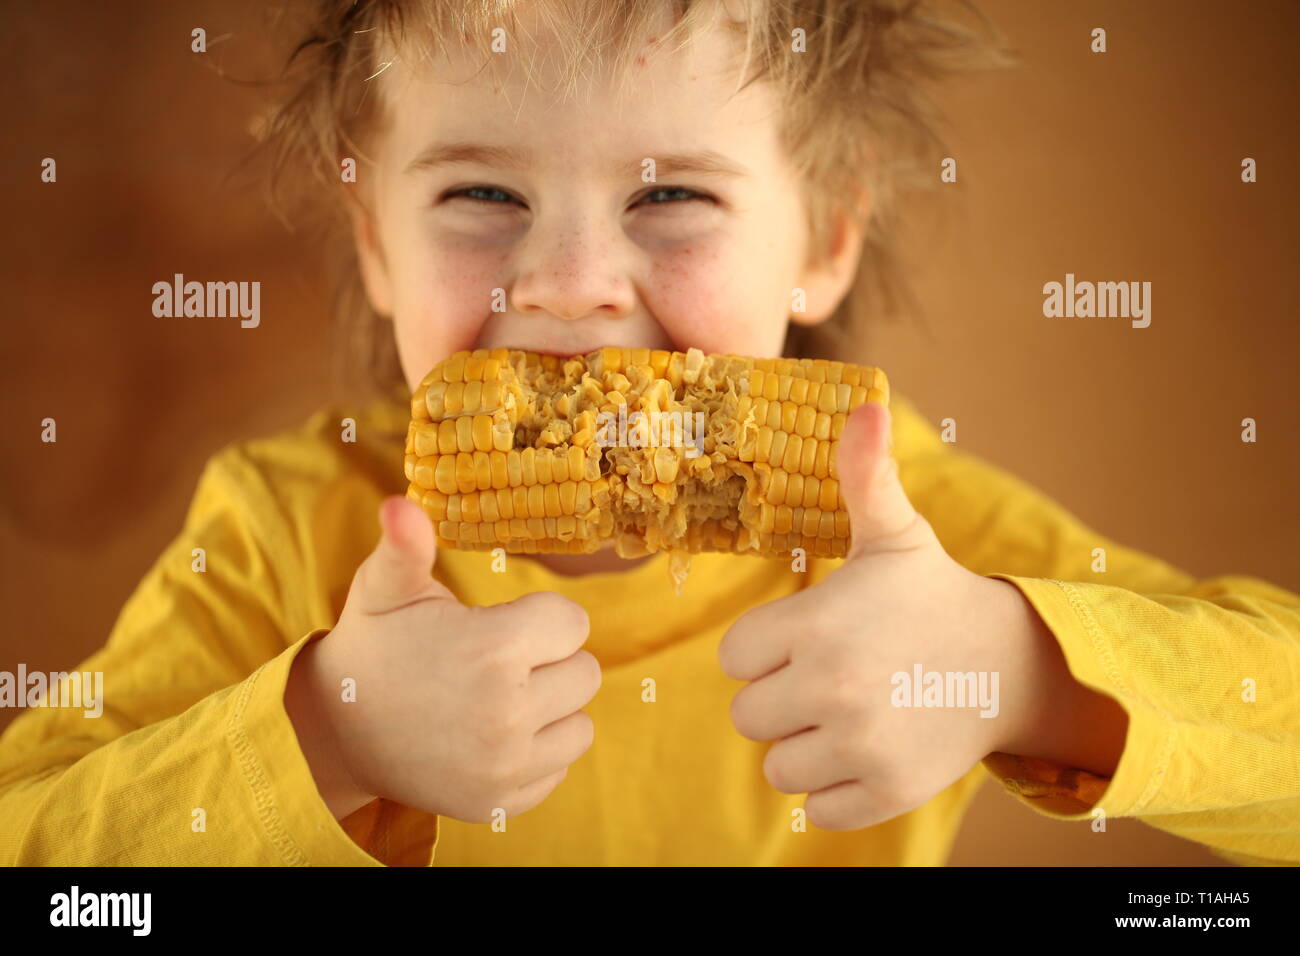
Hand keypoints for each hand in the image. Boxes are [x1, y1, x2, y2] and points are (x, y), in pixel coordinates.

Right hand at [286, 496, 599, 822]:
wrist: (337, 731)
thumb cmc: (374, 645)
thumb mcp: (384, 588)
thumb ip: (406, 545)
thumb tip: (401, 504)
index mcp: (493, 649)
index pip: (574, 623)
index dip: (541, 619)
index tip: (502, 626)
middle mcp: (508, 713)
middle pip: (586, 672)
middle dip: (550, 662)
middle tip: (500, 664)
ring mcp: (506, 765)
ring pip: (580, 724)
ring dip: (551, 709)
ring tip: (500, 699)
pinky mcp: (503, 802)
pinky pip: (559, 767)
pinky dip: (537, 753)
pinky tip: (492, 737)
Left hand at [718, 402, 1058, 829]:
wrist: (1010, 664)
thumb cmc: (931, 594)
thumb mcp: (894, 534)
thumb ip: (863, 476)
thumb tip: (862, 404)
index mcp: (815, 625)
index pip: (734, 657)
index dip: (765, 649)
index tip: (807, 637)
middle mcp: (830, 688)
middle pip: (749, 713)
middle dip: (782, 696)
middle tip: (834, 675)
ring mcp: (858, 746)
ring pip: (777, 763)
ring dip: (805, 744)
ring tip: (852, 712)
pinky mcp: (884, 792)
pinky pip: (817, 805)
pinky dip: (836, 787)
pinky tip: (871, 748)